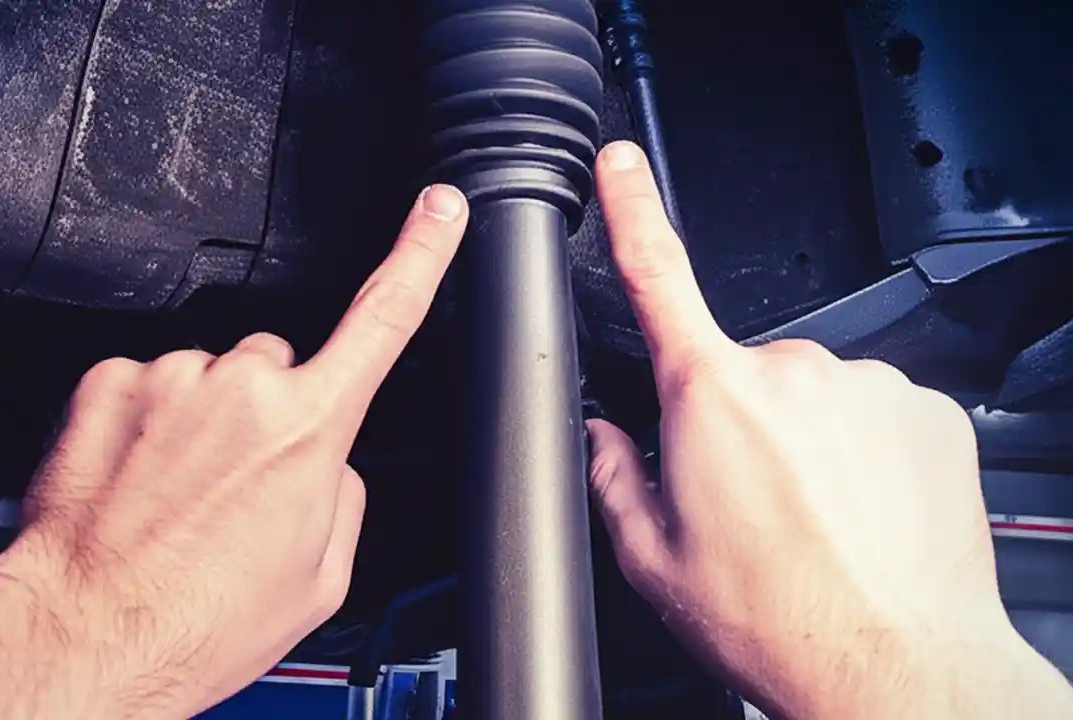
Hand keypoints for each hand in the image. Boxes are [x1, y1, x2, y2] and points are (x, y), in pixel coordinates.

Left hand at [0, 185, 467, 719]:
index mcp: (309, 431)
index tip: (438, 208)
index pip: (385, 317)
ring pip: (207, 379)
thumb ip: (342, 497)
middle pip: (276, 364)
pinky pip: (147, 386)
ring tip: (177, 498)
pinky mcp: (110, 382)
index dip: (421, 253)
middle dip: (266, 409)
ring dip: (200, 424)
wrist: (89, 635)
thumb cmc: (198, 620)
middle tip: (235, 485)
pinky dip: (145, 426)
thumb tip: (328, 464)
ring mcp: (171, 379)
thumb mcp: (320, 578)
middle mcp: (242, 389)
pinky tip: (136, 482)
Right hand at [586, 141, 1072, 718]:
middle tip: (745, 502)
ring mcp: (868, 387)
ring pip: (813, 396)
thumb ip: (608, 477)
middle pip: (743, 372)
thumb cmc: (775, 619)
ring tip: (811, 520)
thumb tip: (596, 437)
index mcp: (710, 397)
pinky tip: (859, 514)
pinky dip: (862, 453)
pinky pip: (874, 413)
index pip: (659, 274)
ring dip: (804, 440)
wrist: (893, 665)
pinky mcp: (927, 411)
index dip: (634, 208)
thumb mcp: (652, 559)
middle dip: (736, 421)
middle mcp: (792, 373)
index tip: (624, 162)